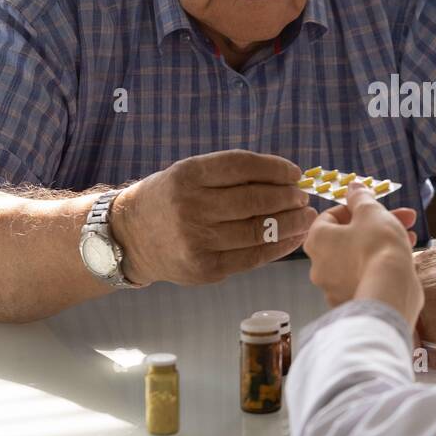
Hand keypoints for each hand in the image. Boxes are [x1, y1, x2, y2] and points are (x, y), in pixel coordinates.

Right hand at [110, 149, 317, 284]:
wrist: (130, 237)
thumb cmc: (171, 199)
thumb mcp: (190, 174)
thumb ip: (231, 175)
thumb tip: (287, 178)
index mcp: (187, 175)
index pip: (242, 166)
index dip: (274, 169)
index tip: (294, 172)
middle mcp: (190, 207)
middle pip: (254, 200)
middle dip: (287, 197)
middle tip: (303, 197)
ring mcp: (196, 241)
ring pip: (258, 231)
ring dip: (291, 223)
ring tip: (305, 216)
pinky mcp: (204, 269)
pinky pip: (253, 257)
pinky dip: (279, 247)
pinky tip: (293, 238)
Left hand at [304, 183, 422, 323]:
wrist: (390, 291)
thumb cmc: (378, 246)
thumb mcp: (371, 212)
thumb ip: (360, 197)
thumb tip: (353, 187)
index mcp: (317, 240)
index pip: (330, 216)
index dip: (355, 208)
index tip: (375, 206)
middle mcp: (318, 266)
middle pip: (347, 237)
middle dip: (377, 225)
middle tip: (403, 218)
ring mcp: (333, 288)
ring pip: (358, 258)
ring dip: (382, 244)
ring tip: (410, 238)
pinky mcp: (351, 302)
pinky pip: (364, 277)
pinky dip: (379, 267)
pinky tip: (403, 260)